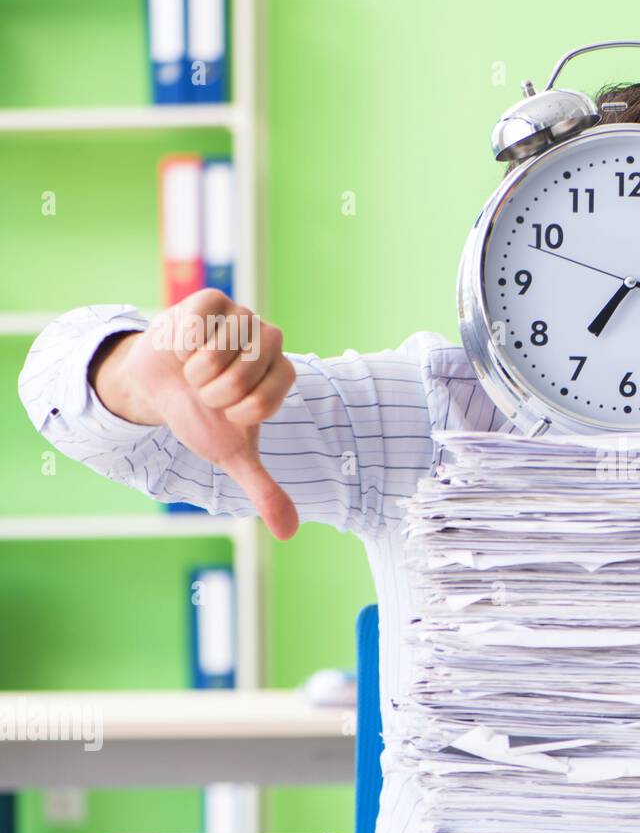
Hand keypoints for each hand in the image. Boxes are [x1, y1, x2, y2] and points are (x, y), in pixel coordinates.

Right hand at [92, 289, 298, 538]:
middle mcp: (268, 341)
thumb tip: (289, 532)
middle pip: (252, 368)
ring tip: (193, 372)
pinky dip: (186, 343)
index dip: (242, 408)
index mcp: (281, 373)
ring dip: (200, 369)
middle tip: (207, 392)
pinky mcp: (212, 300)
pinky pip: (203, 322)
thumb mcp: (231, 454)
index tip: (227, 411)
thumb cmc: (201, 416)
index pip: (272, 392)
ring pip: (227, 346)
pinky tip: (182, 348)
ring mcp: (242, 316)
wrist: (158, 387)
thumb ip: (264, 489)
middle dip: (220, 390)